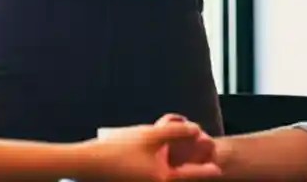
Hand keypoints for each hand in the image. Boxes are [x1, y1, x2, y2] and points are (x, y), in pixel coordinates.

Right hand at [79, 122, 221, 180]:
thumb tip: (197, 130)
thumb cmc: (119, 149)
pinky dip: (161, 171)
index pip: (192, 176)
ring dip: (175, 170)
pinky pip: (155, 178)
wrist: (88, 164)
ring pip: (167, 179)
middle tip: (202, 162)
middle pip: (180, 179)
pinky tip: (157, 159)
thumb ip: (177, 131)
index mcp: (164, 179)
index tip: (218, 168)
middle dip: (191, 171)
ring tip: (179, 160)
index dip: (207, 169)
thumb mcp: (151, 136)